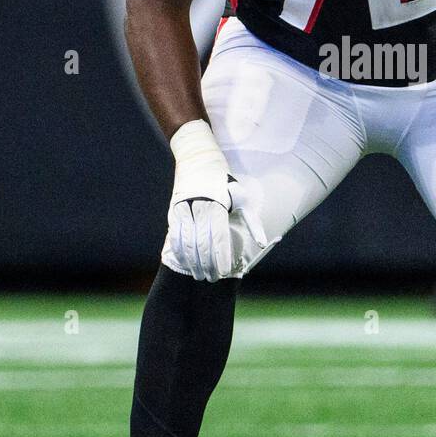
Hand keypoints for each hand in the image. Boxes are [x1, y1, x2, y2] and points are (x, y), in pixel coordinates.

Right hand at [167, 120, 265, 280]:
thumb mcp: (242, 197)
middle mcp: (199, 206)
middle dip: (207, 264)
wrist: (198, 157)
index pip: (219, 236)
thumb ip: (251, 221)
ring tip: (200, 275)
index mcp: (218, 204)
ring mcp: (183, 208)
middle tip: (213, 279)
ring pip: (186, 242)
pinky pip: (175, 235)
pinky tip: (185, 262)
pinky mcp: (173, 210)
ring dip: (192, 262)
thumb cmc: (225, 181)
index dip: (221, 256)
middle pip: (202, 243)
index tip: (225, 271)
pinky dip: (179, 251)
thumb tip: (261, 243)